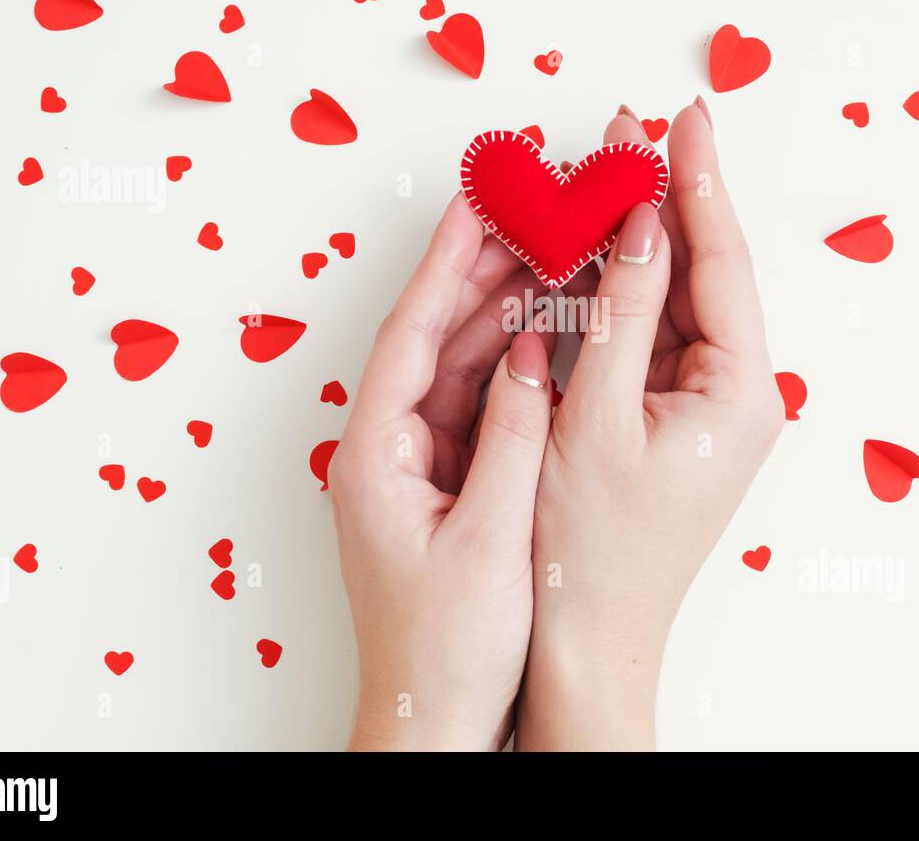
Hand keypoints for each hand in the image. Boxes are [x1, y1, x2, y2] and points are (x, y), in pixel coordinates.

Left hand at [330, 197, 552, 750]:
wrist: (434, 717)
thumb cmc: (446, 648)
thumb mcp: (491, 538)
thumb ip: (515, 438)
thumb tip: (536, 357)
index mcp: (374, 454)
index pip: (411, 334)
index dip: (445, 263)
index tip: (478, 202)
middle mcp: (387, 448)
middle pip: (433, 337)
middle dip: (477, 270)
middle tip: (522, 212)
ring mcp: (416, 463)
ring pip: (459, 364)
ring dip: (500, 309)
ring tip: (543, 250)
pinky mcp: (446, 481)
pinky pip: (479, 401)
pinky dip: (512, 362)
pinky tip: (544, 328)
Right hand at [517, 99, 782, 749]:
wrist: (584, 636)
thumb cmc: (590, 548)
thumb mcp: (597, 414)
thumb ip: (623, 309)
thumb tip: (640, 218)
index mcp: (740, 393)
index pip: (723, 261)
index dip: (696, 183)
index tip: (683, 118)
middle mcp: (736, 393)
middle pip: (703, 270)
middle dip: (664, 197)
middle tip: (630, 128)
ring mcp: (705, 405)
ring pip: (674, 297)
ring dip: (636, 239)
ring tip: (602, 172)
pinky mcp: (671, 416)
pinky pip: (650, 333)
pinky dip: (620, 291)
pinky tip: (593, 248)